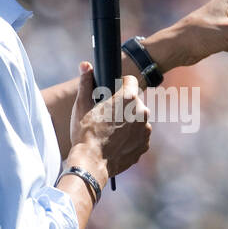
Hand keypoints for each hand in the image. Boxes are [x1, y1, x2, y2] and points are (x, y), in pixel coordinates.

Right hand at [68, 61, 151, 180]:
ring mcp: (146, 130)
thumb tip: (85, 65)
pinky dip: (130, 138)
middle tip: (107, 116)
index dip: (120, 84)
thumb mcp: (82, 105)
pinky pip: (139, 136)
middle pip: (134, 101)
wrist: (91, 163)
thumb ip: (86, 82)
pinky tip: (116, 142)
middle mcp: (142, 112)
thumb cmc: (85, 132)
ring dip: (128, 122)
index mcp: (128, 98)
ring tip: (110, 131)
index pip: (130, 80)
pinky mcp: (144, 145)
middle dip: (123, 106)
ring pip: (137, 119)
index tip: (112, 92)